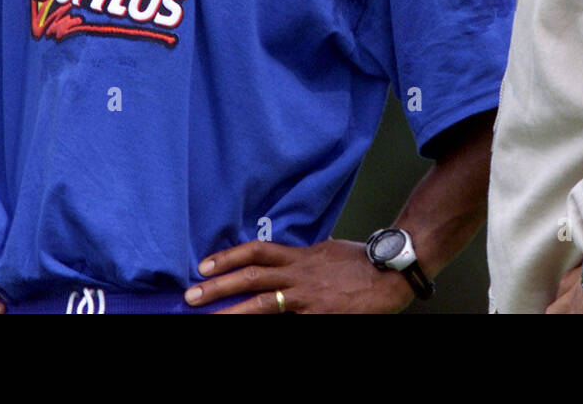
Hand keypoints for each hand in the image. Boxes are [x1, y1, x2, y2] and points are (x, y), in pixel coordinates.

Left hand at [185, 238, 414, 313]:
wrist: (391, 273)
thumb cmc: (362, 261)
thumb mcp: (328, 250)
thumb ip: (305, 255)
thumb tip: (287, 256)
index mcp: (300, 257)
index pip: (257, 252)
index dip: (228, 257)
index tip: (203, 265)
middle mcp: (299, 276)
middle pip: (251, 278)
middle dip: (218, 287)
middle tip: (190, 296)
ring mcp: (308, 299)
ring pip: (263, 305)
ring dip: (232, 313)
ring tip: (207, 320)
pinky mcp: (321, 318)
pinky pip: (289, 326)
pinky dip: (269, 330)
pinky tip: (255, 333)